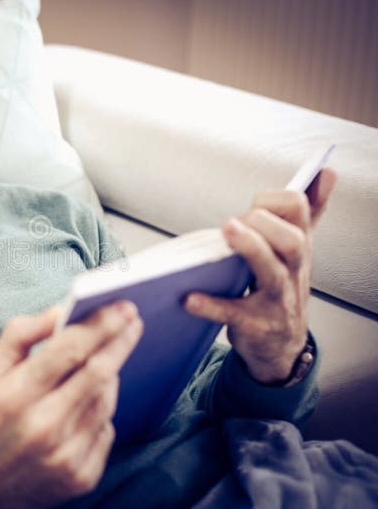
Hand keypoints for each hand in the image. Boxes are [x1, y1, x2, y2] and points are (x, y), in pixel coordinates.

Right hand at [0, 302, 142, 507]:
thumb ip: (19, 336)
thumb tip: (57, 311)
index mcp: (16, 396)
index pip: (69, 350)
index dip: (99, 325)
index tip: (121, 307)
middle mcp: (43, 427)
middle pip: (99, 372)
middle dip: (120, 340)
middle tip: (133, 319)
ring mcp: (66, 456)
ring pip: (105, 400)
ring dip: (110, 374)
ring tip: (104, 359)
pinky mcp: (82, 477)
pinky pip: (106, 430)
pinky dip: (101, 410)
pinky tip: (89, 402)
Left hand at [184, 168, 336, 383]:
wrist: (280, 346)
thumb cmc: (282, 287)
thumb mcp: (296, 250)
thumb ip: (309, 212)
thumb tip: (327, 172)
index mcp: (298, 249)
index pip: (299, 211)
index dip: (277, 201)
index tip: (255, 204)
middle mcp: (292, 272)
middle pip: (293, 242)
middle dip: (265, 225)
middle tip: (233, 222)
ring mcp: (275, 300)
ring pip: (272, 273)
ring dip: (250, 248)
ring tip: (226, 231)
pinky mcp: (253, 325)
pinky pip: (233, 314)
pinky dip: (212, 305)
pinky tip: (190, 298)